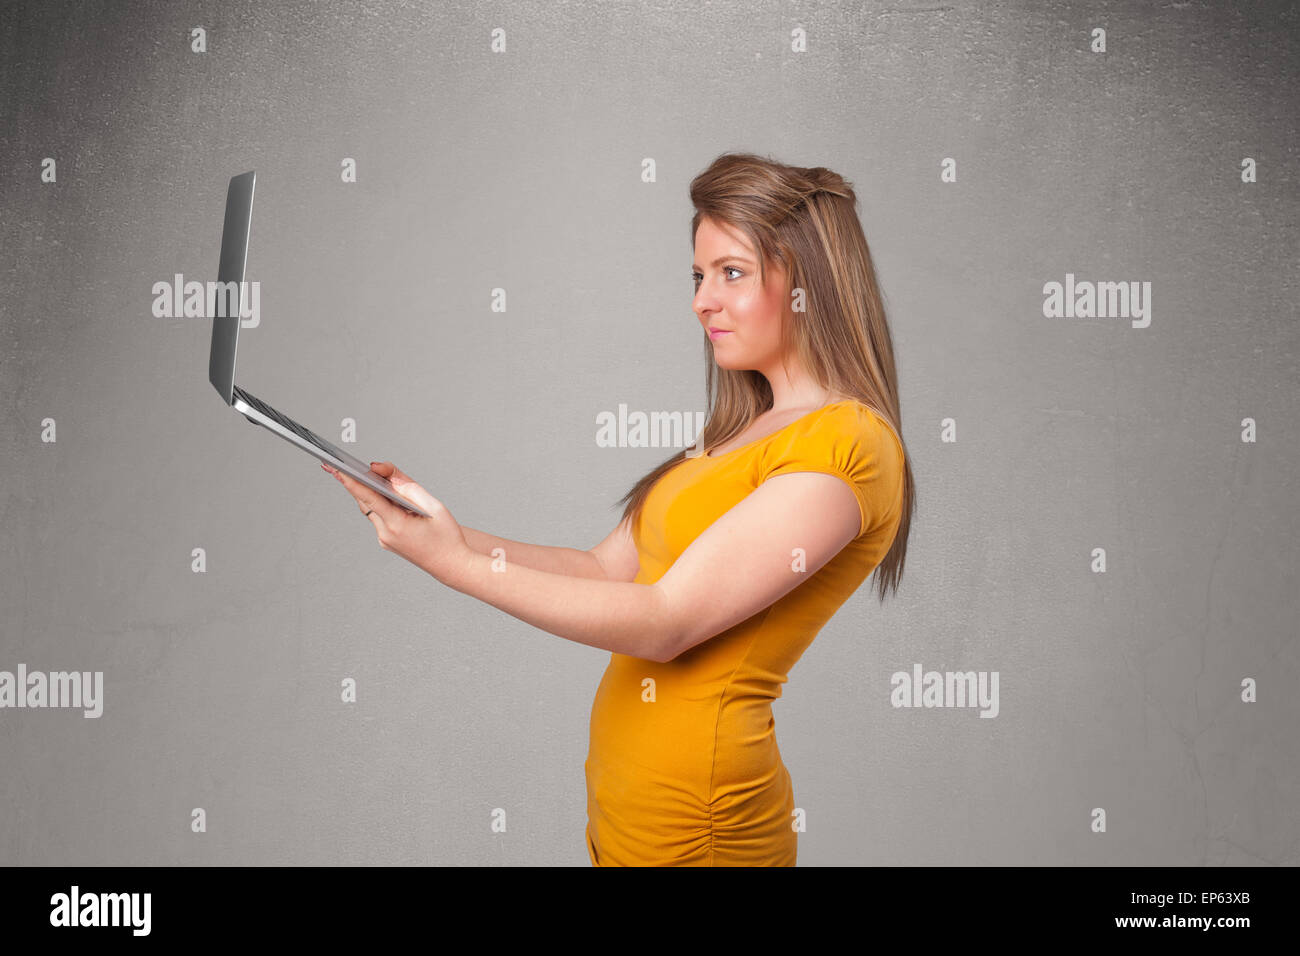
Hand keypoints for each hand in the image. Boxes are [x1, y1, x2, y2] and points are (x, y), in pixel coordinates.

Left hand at [321, 459, 471, 583]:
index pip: (369, 498)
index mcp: (397, 525)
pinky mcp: (387, 541)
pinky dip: (381, 504)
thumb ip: (407, 486)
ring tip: (368, 476)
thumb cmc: (447, 536)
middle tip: (343, 464)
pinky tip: (385, 495)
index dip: (351, 482)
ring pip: (372, 509)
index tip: (336, 469)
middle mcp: (385, 534)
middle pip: (366, 502)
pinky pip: (379, 517)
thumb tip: (383, 473)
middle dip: (358, 483)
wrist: (451, 565)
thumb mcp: (433, 505)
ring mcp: (384, 540)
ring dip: (371, 493)